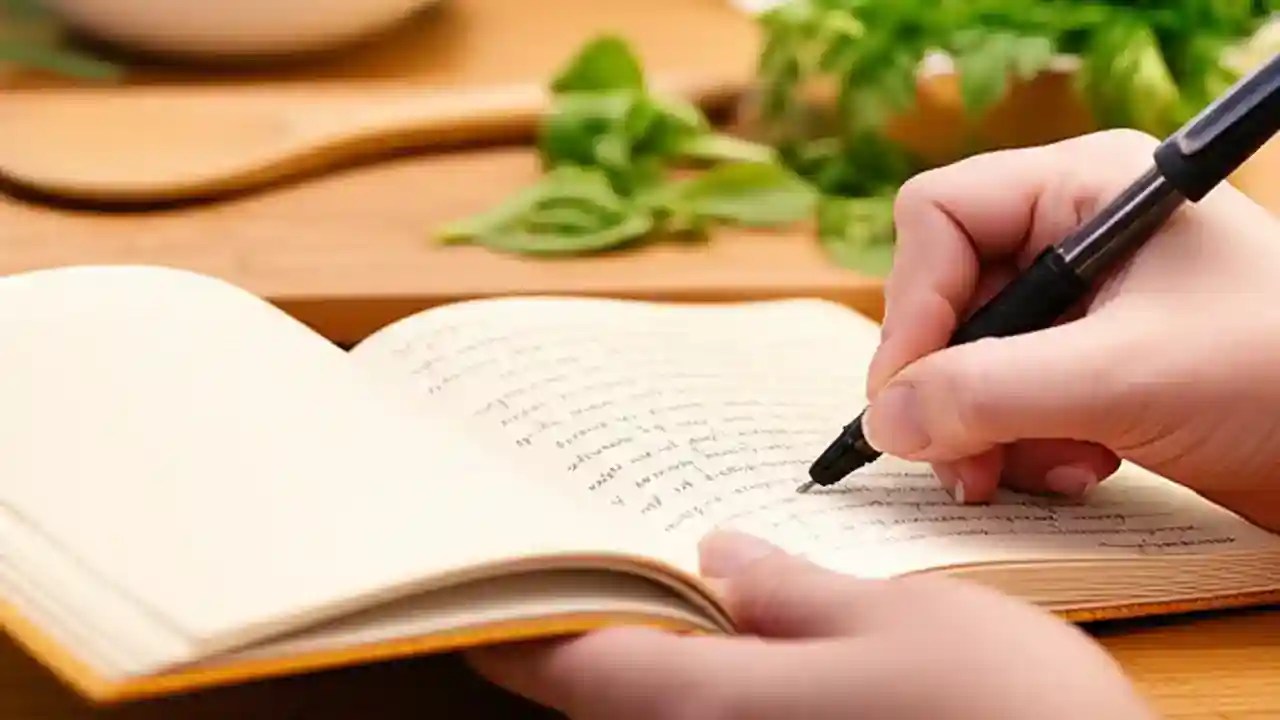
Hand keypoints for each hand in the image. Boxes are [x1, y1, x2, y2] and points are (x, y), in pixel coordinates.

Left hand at [468, 530, 1154, 719]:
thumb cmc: (1002, 713)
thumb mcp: (897, 621)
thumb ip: (791, 594)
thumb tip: (719, 559)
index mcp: (720, 707)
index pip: (577, 671)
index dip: (514, 627)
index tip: (471, 589)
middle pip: (608, 699)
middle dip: (571, 630)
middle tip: (550, 553)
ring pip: (661, 713)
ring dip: (631, 653)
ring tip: (625, 574)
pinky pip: (720, 719)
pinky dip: (693, 673)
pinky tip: (721, 629)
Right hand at [863, 129, 1279, 530]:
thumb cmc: (1279, 377)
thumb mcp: (1122, 379)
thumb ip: (988, 394)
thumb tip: (884, 420)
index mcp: (1085, 189)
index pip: (940, 218)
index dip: (911, 305)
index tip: (907, 397)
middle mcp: (1076, 236)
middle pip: (947, 297)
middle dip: (949, 387)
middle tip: (955, 462)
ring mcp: (1086, 304)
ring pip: (972, 358)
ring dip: (986, 429)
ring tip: (1032, 473)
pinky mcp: (1096, 364)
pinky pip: (1013, 398)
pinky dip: (1025, 446)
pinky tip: (1079, 470)